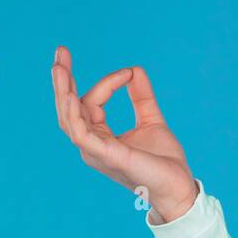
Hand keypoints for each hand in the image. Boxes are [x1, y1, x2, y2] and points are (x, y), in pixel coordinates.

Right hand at [51, 46, 197, 222]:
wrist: (178, 186)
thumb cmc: (164, 160)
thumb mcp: (152, 119)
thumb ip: (141, 96)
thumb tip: (134, 69)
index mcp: (101, 136)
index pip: (92, 102)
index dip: (108, 83)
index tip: (128, 73)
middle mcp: (92, 144)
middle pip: (68, 109)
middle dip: (62, 80)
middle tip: (60, 52)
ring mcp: (96, 151)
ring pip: (69, 119)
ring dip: (63, 91)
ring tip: (59, 67)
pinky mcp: (107, 156)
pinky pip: (82, 134)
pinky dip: (75, 115)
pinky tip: (71, 96)